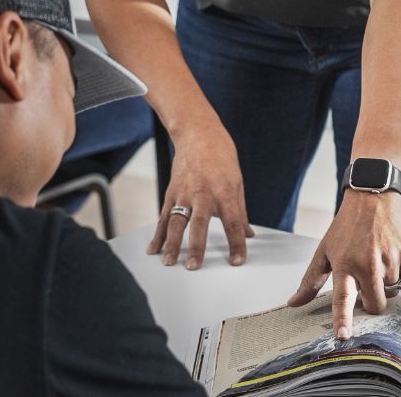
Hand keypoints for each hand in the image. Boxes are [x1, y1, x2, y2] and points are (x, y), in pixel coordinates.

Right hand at [148, 116, 252, 269]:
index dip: (236, 243)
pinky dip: (157, 234)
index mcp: (225, 191)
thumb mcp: (238, 182)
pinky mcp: (170, 192)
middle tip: (193, 266)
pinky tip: (153, 249)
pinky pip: (162, 216)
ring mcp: (184, 193)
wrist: (199, 135)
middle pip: (199, 224)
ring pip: (175, 221)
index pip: (233, 222)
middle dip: (196, 246)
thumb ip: (240, 211)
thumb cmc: (222, 158)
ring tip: (169, 262)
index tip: (237, 261)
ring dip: (171, 244)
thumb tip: (248, 234)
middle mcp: (203, 193)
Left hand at [288, 190, 400, 338]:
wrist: (373, 196)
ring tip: (379, 261)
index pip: (342, 298)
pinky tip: (393, 258)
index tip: (343, 336)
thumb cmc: (347, 225)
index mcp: (344, 265)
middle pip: (376, 304)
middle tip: (368, 283)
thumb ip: (310, 280)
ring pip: (394, 292)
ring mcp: (390, 258)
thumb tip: (294, 303)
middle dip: (373, 301)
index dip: (342, 319)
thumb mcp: (325, 250)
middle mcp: (368, 263)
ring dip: (388, 284)